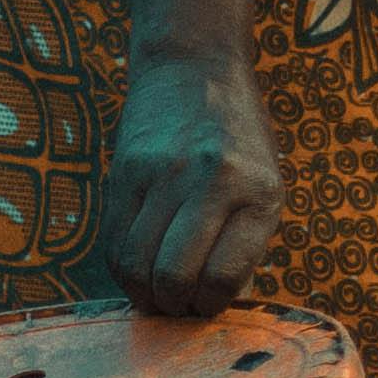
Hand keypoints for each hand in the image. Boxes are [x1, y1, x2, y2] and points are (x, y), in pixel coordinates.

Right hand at [92, 50, 280, 315]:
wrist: (193, 69)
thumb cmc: (238, 141)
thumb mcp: (264, 185)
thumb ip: (244, 245)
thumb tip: (210, 309)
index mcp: (257, 191)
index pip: (223, 277)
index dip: (209, 306)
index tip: (206, 305)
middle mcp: (210, 180)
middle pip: (173, 277)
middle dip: (173, 306)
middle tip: (177, 304)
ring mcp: (162, 173)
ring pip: (135, 265)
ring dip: (143, 292)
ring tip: (155, 289)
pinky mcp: (124, 171)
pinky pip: (112, 242)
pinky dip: (123, 268)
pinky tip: (138, 264)